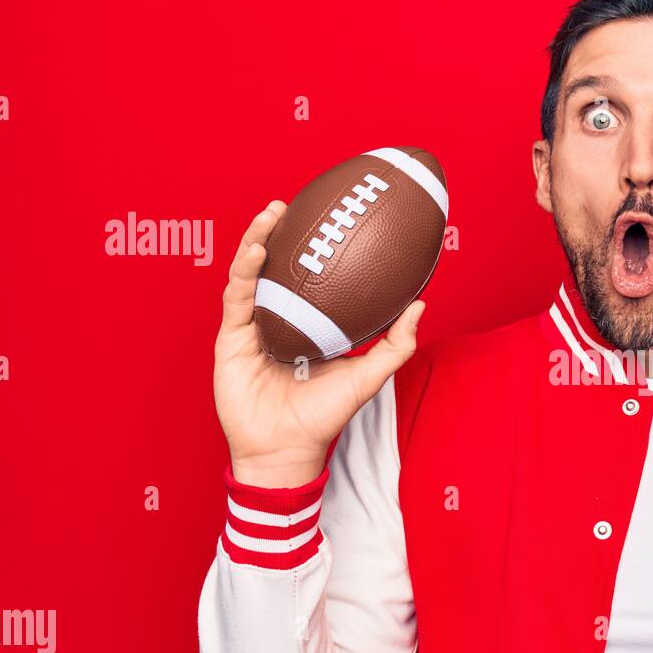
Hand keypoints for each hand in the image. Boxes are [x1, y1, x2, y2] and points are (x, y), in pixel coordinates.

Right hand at [213, 200, 424, 487]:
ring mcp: (253, 326)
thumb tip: (421, 304)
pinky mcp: (231, 338)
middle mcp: (279, 319)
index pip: (311, 280)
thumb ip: (396, 343)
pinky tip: (257, 248)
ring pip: (253, 273)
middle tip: (298, 202)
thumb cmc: (324, 416)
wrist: (286, 449)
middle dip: (284, 232)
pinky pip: (237, 296)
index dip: (317, 249)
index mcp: (307, 324)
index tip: (334, 218)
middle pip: (278, 269)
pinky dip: (245, 269)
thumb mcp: (369, 376)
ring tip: (274, 211)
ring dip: (260, 239)